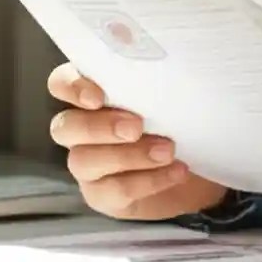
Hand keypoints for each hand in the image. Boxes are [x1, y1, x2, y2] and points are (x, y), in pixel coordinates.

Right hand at [47, 63, 228, 219]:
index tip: (97, 98)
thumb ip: (158, 83)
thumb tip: (173, 66)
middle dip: (99, 127)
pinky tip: (176, 170)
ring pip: (83, 160)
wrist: (200, 164)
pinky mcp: (102, 195)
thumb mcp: (173, 96)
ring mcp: (88, 164)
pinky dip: (148, 180)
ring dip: (128, 156)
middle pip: (65, 126)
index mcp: (93, 95)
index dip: (72, 88)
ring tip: (168, 151)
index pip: (61, 83)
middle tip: (136, 127)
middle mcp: (81, 129)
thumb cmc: (180, 119)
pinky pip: (112, 191)